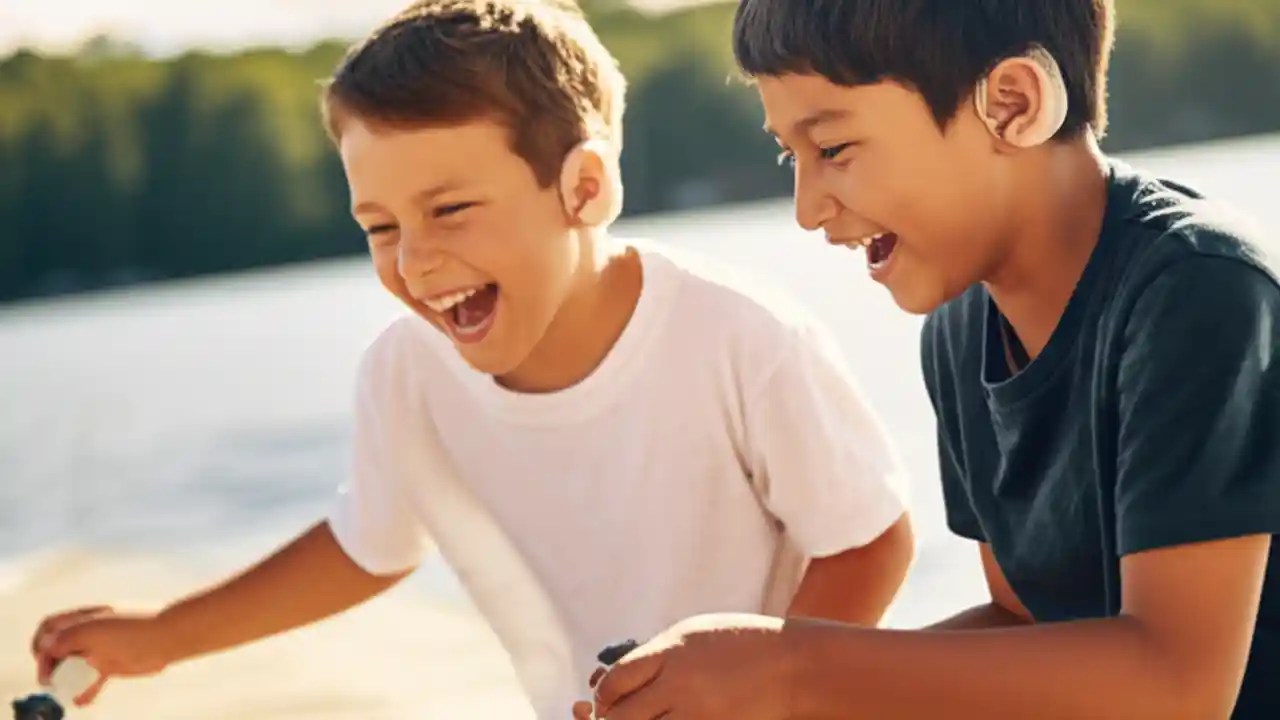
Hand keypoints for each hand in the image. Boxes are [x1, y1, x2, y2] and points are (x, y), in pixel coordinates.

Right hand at [31, 606, 173, 705]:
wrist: (164, 639)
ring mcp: (99, 649)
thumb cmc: (129, 631)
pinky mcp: (110, 664)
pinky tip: (81, 699)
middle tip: (50, 681)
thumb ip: (66, 639)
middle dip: (49, 664)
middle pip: (58, 648)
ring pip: (73, 666)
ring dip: (64, 679)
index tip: (42, 658)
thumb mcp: (92, 632)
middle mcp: (88, 632)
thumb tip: (45, 646)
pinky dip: (84, 689)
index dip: (40, 642)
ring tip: (62, 691)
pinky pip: (91, 679)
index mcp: (82, 618)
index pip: (50, 627)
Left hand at [574, 613, 796, 719]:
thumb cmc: (742, 645)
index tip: (608, 701)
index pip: (615, 681)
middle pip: (621, 718)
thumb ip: (655, 655)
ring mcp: (697, 714)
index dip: (604, 696)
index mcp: (672, 652)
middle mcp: (680, 684)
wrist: (794, 666)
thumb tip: (611, 677)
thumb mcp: (694, 635)